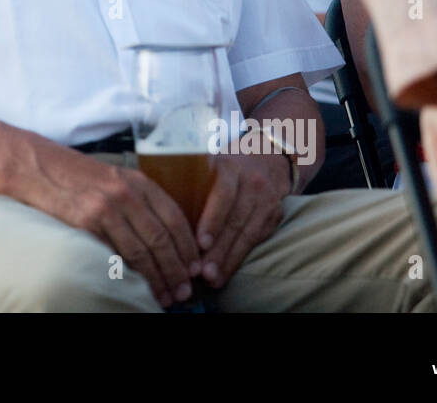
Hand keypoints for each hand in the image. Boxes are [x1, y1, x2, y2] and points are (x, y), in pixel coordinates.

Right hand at [30, 150, 201, 307]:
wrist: (37, 167)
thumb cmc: (76, 174)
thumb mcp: (115, 177)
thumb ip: (139, 199)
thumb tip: (164, 234)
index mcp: (137, 181)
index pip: (174, 217)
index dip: (188, 247)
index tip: (195, 267)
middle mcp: (125, 194)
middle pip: (161, 239)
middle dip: (177, 269)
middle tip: (184, 290)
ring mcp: (106, 209)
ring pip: (141, 252)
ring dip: (157, 278)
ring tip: (166, 296)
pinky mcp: (86, 223)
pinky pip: (114, 255)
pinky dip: (129, 275)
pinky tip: (137, 287)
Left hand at [192, 154, 286, 287]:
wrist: (267, 156)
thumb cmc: (223, 165)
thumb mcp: (208, 162)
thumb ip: (190, 182)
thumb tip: (161, 214)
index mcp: (230, 166)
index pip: (223, 194)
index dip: (212, 220)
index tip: (199, 242)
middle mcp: (252, 182)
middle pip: (235, 220)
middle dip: (218, 250)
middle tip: (201, 273)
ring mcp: (266, 199)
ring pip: (247, 234)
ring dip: (228, 260)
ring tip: (212, 279)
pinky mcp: (275, 214)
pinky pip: (256, 240)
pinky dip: (239, 258)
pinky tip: (226, 272)